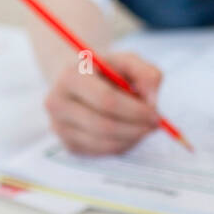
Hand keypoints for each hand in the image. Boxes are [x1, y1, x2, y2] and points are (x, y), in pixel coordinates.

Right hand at [44, 51, 162, 154]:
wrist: (81, 83)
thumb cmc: (108, 71)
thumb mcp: (129, 61)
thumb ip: (147, 74)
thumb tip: (152, 101)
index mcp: (71, 76)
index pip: (106, 100)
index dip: (135, 110)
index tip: (156, 114)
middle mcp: (57, 102)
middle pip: (103, 125)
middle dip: (135, 128)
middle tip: (155, 125)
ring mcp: (59, 127)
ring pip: (103, 143)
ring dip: (131, 139)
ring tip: (144, 127)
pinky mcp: (68, 145)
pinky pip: (101, 152)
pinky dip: (122, 146)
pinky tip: (129, 133)